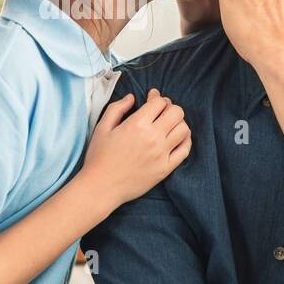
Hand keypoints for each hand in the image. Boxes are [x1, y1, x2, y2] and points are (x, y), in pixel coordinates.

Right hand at [82, 87, 191, 208]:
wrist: (101, 187)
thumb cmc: (98, 157)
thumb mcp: (102, 127)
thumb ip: (117, 108)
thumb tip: (132, 97)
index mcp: (136, 124)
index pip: (159, 102)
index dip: (156, 96)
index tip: (151, 98)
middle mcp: (153, 137)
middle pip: (176, 112)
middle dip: (170, 107)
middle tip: (161, 110)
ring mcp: (161, 154)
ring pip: (184, 129)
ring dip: (178, 123)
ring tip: (169, 124)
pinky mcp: (165, 168)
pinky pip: (185, 150)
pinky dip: (185, 140)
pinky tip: (177, 138)